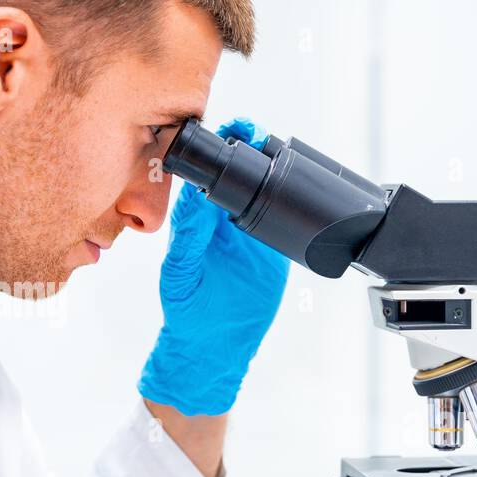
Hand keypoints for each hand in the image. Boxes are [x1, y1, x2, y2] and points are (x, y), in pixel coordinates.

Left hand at [138, 118, 290, 416]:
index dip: (217, 150)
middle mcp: (224, 224)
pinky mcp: (273, 253)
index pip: (207, 176)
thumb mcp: (182, 272)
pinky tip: (294, 186)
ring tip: (277, 149)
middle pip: (238, 175)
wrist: (216, 345)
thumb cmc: (187, 311)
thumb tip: (195, 196)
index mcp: (198, 223)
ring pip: (262, 193)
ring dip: (269, 170)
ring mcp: (251, 237)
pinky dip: (290, 204)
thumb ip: (190, 235)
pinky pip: (282, 222)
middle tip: (255, 130)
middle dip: (247, 149)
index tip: (227, 132)